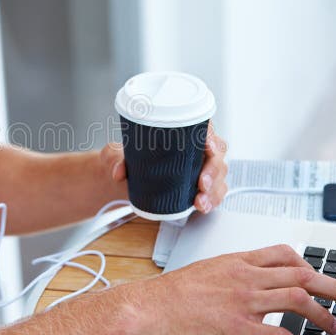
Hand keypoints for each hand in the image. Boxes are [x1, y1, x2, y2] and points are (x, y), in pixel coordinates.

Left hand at [100, 121, 227, 212]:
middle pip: (217, 155)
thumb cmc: (129, 158)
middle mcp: (196, 149)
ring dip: (214, 190)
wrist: (126, 178)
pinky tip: (203, 206)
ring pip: (219, 177)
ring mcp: (201, 169)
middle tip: (202, 182)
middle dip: (214, 170)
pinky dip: (211, 201)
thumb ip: (116, 158)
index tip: (208, 146)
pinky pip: (214, 193)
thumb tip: (118, 171)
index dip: (211, 136)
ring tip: (200, 201)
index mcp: (182, 132)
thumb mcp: (117, 154)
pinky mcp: (200, 188)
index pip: (204, 129)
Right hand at [137, 244, 335, 334]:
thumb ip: (233, 273)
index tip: (324, 275)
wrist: (149, 307)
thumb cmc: (172, 292)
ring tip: (335, 327)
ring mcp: (244, 301)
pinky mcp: (239, 327)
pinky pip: (281, 334)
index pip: (285, 254)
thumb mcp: (207, 270)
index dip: (311, 264)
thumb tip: (250, 280)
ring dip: (324, 315)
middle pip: (303, 273)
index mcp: (238, 261)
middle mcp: (246, 276)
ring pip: (298, 299)